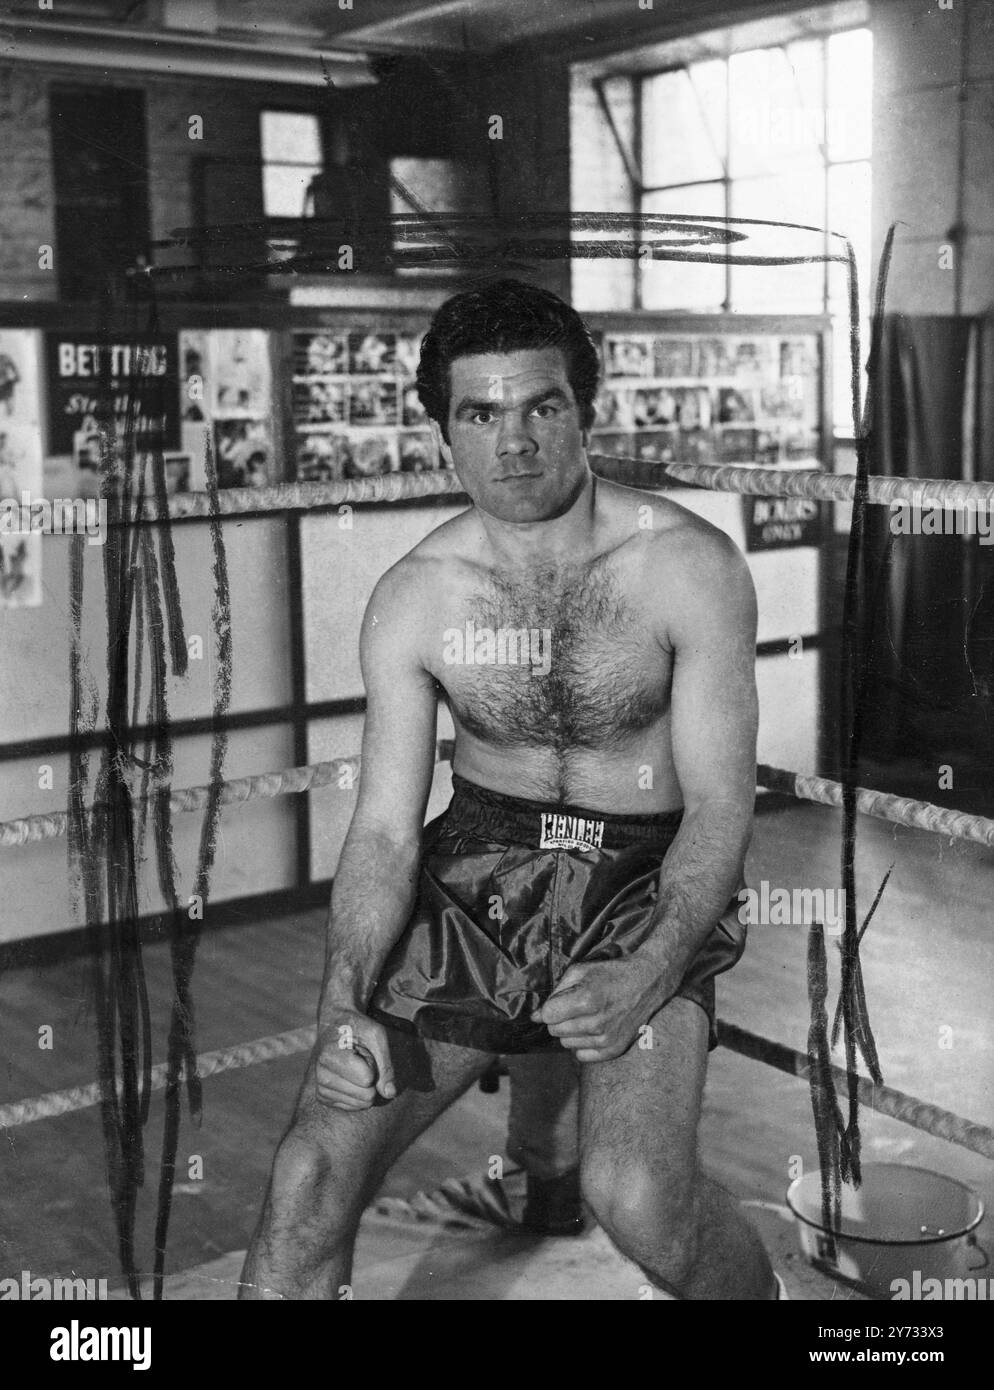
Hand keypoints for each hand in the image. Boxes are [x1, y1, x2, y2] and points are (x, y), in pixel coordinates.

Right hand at [315, 1006, 396, 1110]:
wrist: (334, 1028)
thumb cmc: (358, 1028)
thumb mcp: (376, 1035)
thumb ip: (386, 1064)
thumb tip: (390, 1093)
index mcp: (329, 1055)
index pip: (367, 1079)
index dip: (373, 1064)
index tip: (361, 1050)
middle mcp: (320, 1074)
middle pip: (366, 1095)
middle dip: (371, 1077)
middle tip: (359, 1059)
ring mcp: (320, 1088)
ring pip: (362, 1103)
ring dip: (364, 1085)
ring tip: (353, 1066)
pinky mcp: (323, 1098)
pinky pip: (354, 1107)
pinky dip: (358, 1093)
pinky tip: (349, 1076)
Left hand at [532, 958, 661, 1062]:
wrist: (647, 982)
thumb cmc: (610, 973)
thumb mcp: (580, 971)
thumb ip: (555, 992)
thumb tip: (535, 1017)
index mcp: (586, 1000)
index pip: (547, 1016)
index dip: (550, 1007)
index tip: (561, 1001)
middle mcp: (596, 1023)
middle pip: (555, 1031)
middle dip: (560, 1018)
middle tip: (576, 1007)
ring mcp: (606, 1039)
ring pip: (566, 1044)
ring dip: (571, 1031)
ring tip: (587, 1016)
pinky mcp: (614, 1050)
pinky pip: (581, 1056)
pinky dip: (583, 1044)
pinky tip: (593, 1030)